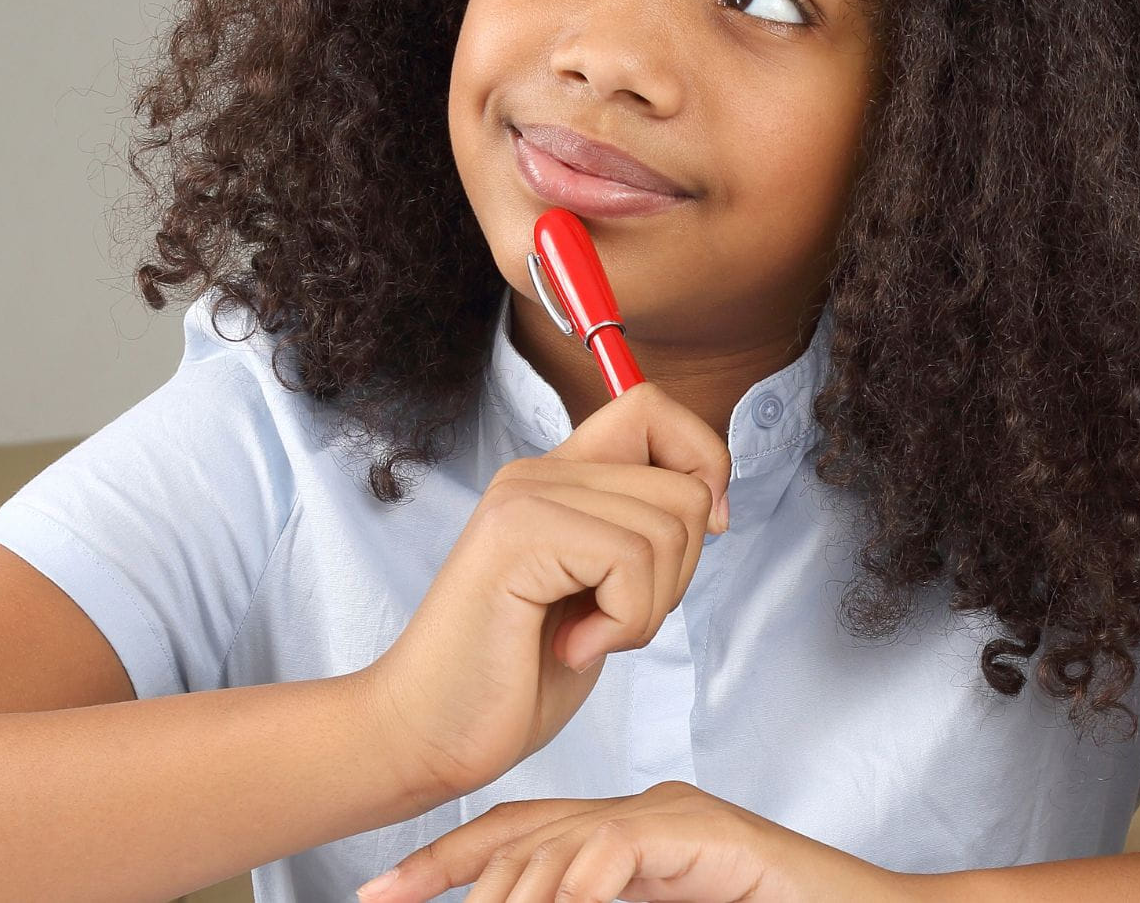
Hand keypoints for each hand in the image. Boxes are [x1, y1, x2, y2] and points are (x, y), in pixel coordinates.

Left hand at [352, 780, 899, 902]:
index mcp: (633, 834)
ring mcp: (681, 818)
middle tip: (382, 897)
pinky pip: (619, 852)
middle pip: (525, 829)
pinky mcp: (712, 836)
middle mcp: (648, 812)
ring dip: (504, 888)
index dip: (449, 859)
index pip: (524, 832)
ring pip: (562, 841)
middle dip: (445, 865)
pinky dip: (575, 884)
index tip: (384, 892)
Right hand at [364, 382, 732, 801]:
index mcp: (557, 479)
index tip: (699, 534)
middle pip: (684, 488)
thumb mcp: (598, 595)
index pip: (652, 408)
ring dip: (646, 609)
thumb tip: (712, 504)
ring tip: (585, 637)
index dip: (702, 463)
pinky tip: (572, 648)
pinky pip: (630, 561)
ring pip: (667, 528)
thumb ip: (637, 538)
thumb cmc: (513, 676)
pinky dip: (623, 623)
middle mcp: (538, 473)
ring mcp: (524, 498)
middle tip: (612, 620)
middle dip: (678, 575)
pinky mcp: (518, 535)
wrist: (428, 732)